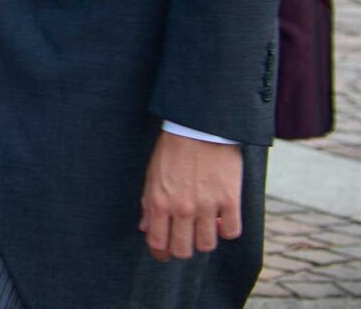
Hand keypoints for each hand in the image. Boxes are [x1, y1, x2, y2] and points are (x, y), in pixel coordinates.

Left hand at [139, 132, 242, 261]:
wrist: (199, 125)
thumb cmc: (173, 148)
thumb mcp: (153, 173)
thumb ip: (148, 203)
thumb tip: (145, 227)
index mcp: (160, 200)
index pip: (158, 242)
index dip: (160, 252)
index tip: (164, 253)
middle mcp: (182, 207)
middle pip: (183, 250)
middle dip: (182, 249)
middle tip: (185, 239)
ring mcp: (207, 205)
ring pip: (207, 245)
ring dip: (205, 239)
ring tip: (204, 225)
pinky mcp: (230, 200)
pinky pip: (231, 232)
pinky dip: (227, 230)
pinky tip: (221, 218)